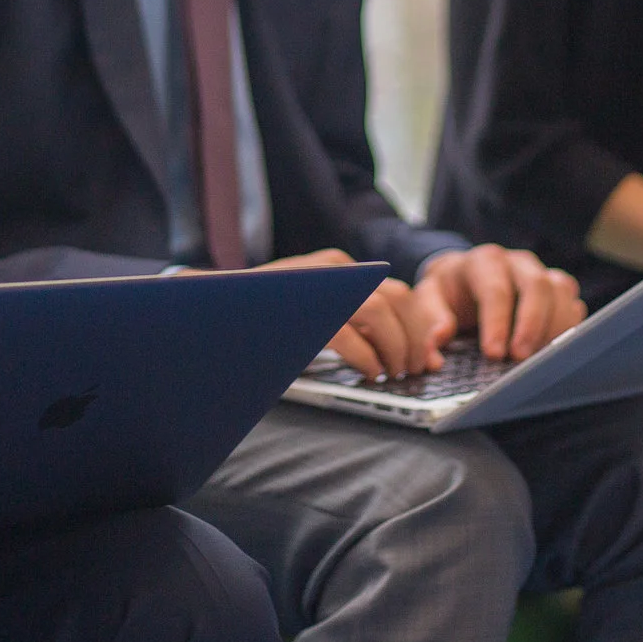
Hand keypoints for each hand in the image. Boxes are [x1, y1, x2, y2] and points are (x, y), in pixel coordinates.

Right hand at [263, 249, 442, 379]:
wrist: (215, 310)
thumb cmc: (267, 321)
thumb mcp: (316, 310)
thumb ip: (353, 322)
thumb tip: (401, 352)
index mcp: (341, 268)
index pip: (398, 291)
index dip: (419, 326)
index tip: (427, 356)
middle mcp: (334, 269)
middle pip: (397, 297)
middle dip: (414, 338)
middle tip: (415, 369)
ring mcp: (318, 284)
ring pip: (379, 311)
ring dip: (395, 347)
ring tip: (393, 373)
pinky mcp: (302, 308)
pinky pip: (348, 333)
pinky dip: (367, 357)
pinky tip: (369, 373)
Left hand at [414, 245, 586, 364]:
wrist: (465, 280)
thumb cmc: (448, 294)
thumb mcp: (428, 301)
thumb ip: (430, 320)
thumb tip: (437, 345)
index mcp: (483, 261)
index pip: (495, 289)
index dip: (496, 323)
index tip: (493, 354)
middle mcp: (517, 263)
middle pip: (536, 286)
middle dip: (532, 324)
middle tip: (521, 359)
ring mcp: (541, 273)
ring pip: (561, 292)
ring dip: (555, 328)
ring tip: (540, 360)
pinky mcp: (557, 288)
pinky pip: (573, 303)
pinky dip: (569, 328)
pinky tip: (556, 352)